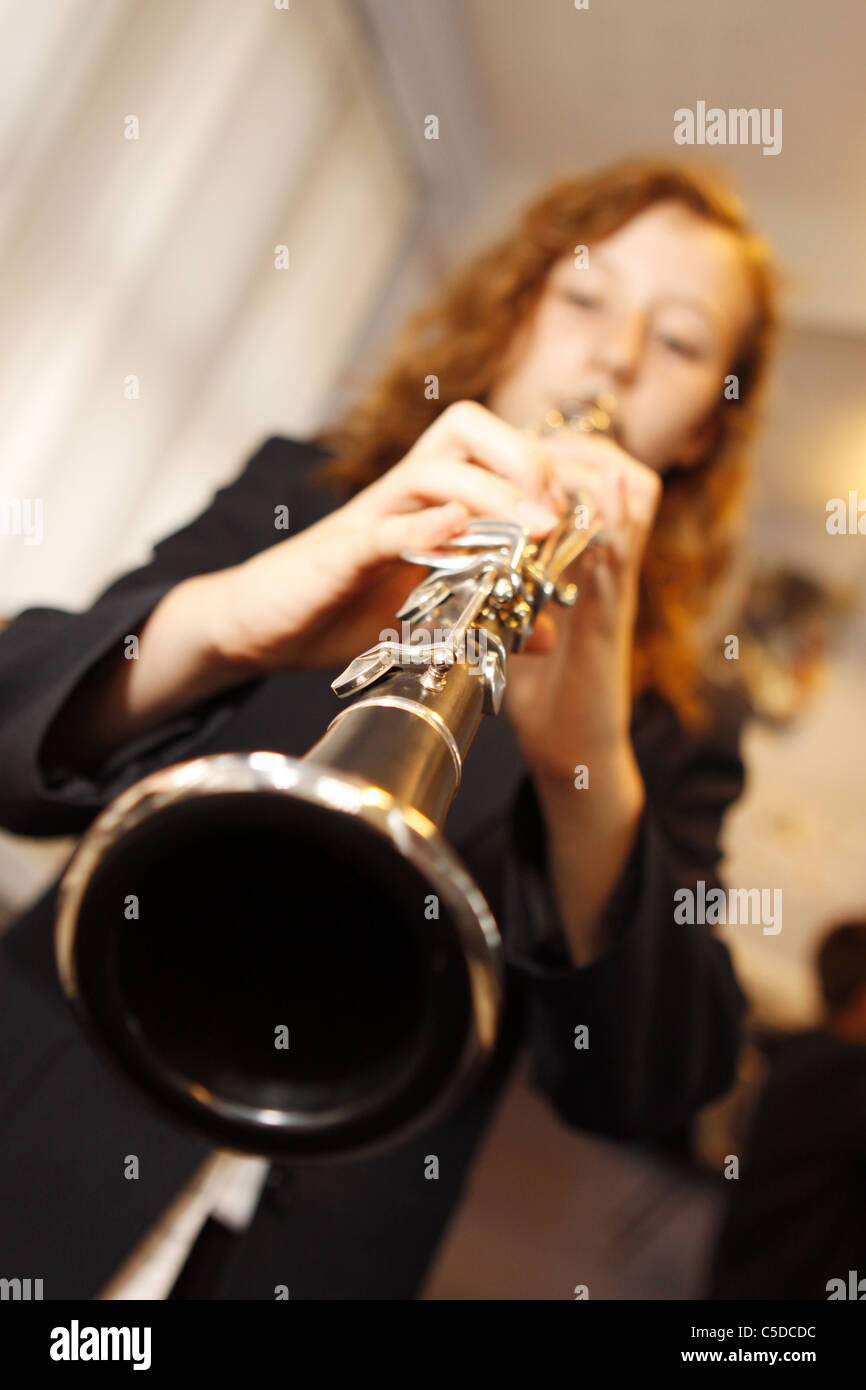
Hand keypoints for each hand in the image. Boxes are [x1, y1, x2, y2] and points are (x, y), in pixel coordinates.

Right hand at [204, 402, 564, 672]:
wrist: (262, 626)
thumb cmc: (341, 610)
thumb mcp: (428, 621)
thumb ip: (488, 622)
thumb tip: (546, 634)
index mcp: (428, 499)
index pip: (490, 446)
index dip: (541, 466)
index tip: (576, 515)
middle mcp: (403, 493)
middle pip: (466, 427)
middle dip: (523, 457)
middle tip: (554, 512)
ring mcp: (370, 517)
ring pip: (433, 467)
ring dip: (491, 491)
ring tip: (529, 530)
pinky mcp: (340, 551)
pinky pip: (385, 527)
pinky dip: (424, 527)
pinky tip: (456, 535)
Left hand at [505, 430, 662, 785]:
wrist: (575, 753)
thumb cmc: (548, 692)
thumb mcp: (525, 623)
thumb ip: (512, 586)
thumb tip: (472, 552)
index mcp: (588, 566)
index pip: (599, 481)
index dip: (569, 452)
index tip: (530, 440)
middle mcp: (609, 572)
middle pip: (625, 477)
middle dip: (581, 452)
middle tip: (541, 446)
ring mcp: (615, 595)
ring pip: (630, 507)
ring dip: (592, 479)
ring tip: (554, 470)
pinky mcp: (611, 625)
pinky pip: (615, 561)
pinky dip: (598, 530)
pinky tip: (569, 515)